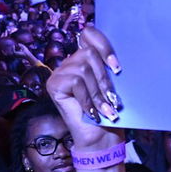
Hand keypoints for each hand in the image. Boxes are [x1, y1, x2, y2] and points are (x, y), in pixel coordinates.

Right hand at [45, 27, 123, 152]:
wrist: (101, 137)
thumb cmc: (109, 110)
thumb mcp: (113, 83)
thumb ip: (109, 65)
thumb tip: (115, 54)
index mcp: (85, 58)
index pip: (89, 34)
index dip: (104, 46)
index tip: (117, 68)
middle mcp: (70, 62)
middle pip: (88, 53)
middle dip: (104, 78)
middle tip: (112, 98)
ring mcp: (59, 73)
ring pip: (83, 69)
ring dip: (97, 92)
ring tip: (105, 109)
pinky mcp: (53, 85)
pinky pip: (75, 82)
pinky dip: (87, 99)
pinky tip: (93, 112)